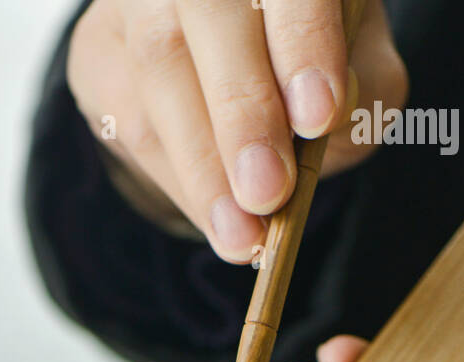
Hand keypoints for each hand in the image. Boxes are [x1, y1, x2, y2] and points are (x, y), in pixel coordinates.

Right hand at [68, 0, 407, 261]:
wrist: (224, 52)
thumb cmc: (304, 52)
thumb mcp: (359, 62)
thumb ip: (364, 89)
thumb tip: (326, 126)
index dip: (304, 43)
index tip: (319, 117)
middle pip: (208, 14)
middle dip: (242, 113)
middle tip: (268, 191)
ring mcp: (136, 0)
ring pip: (160, 70)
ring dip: (205, 168)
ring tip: (242, 235)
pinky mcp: (99, 52)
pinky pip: (132, 118)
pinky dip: (182, 182)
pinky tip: (217, 221)